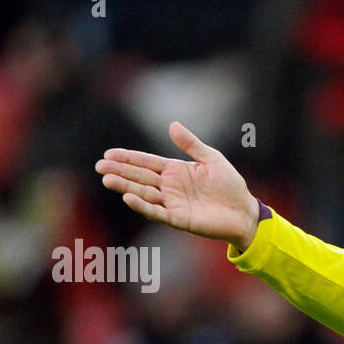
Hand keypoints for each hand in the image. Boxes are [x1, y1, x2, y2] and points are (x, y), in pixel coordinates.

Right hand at [94, 121, 259, 250]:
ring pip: (144, 194)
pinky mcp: (179, 219)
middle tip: (99, 166)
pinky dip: (143, 206)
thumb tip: (172, 125)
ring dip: (126, 187)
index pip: (146, 163)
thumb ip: (191, 144)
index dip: (128, 158)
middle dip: (120, 171)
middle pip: (140, 177)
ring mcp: (173, 203)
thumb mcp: (211, 159)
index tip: (109, 153)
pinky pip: (158, 212)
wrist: (244, 211)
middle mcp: (170, 187)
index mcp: (175, 171)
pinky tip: (129, 198)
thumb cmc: (230, 185)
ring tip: (107, 180)